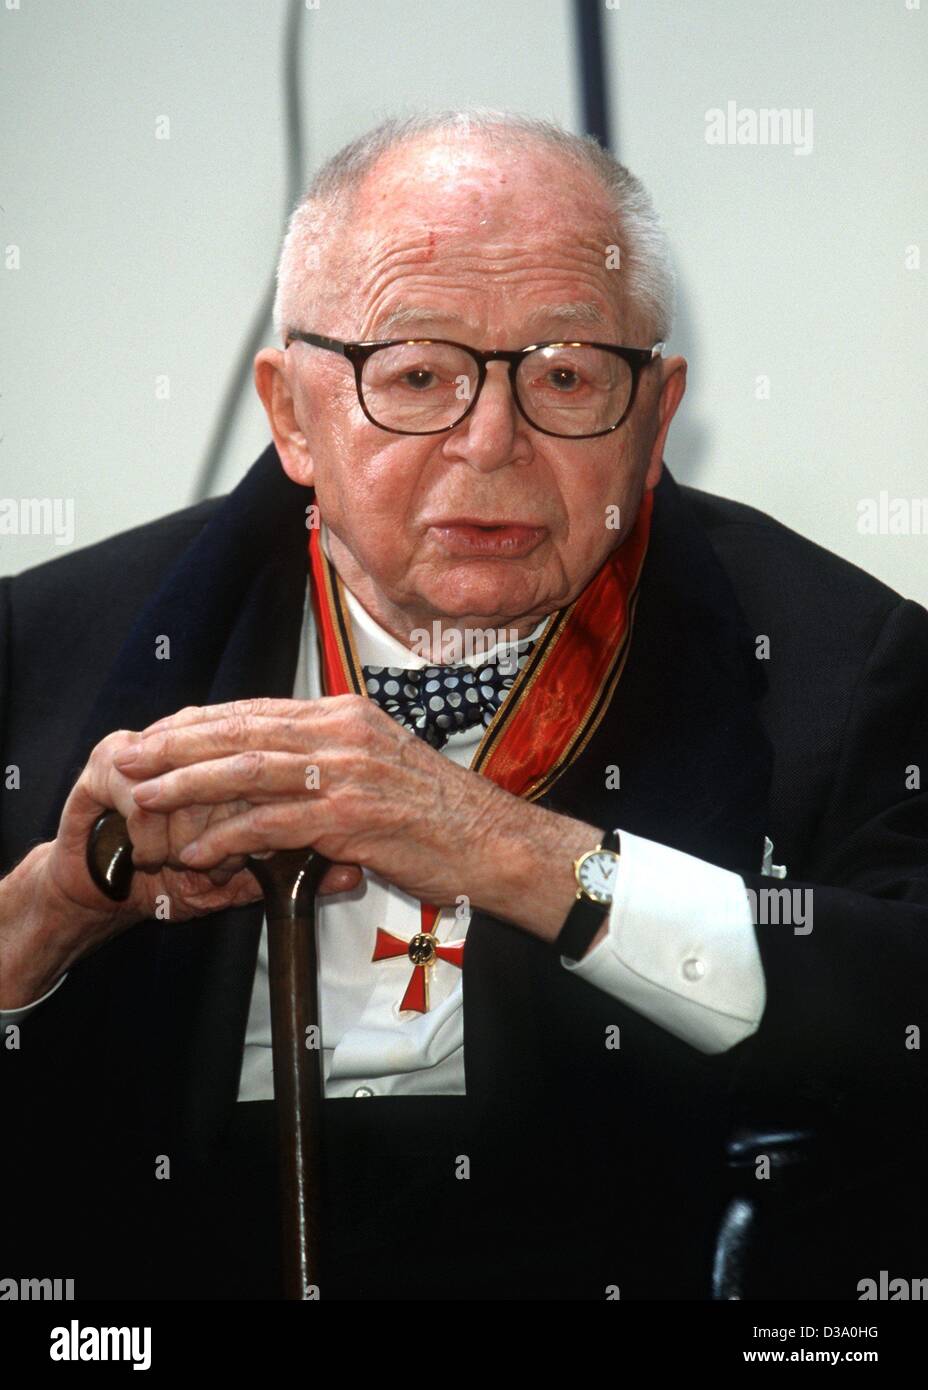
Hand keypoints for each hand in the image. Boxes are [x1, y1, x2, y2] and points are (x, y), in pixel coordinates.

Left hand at [113, 694, 527, 910]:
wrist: (496, 842)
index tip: (158, 735)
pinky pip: (274, 823)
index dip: (200, 724)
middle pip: (240, 731)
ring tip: (143, 797)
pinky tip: (198, 850)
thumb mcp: (382, 767)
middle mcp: (342, 732)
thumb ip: (330, 761)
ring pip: (247, 770)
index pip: (256, 711)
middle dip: (175, 744)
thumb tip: (279, 774)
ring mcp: (347, 771)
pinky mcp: (351, 815)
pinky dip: (229, 837)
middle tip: (128, 754)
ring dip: (187, 784)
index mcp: (346, 716)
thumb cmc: (440, 814)